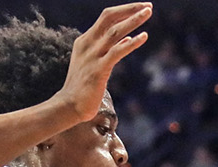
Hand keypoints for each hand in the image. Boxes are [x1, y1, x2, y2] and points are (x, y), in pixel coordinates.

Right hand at [54, 4, 151, 124]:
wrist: (69, 106)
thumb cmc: (84, 87)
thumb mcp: (95, 62)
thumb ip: (110, 49)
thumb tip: (127, 39)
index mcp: (86, 40)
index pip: (106, 17)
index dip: (124, 10)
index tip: (141, 7)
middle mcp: (88, 44)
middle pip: (109, 17)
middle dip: (129, 9)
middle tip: (148, 5)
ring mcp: (92, 56)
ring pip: (115, 31)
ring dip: (133, 20)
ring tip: (148, 12)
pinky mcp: (98, 69)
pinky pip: (117, 52)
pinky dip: (131, 43)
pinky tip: (144, 36)